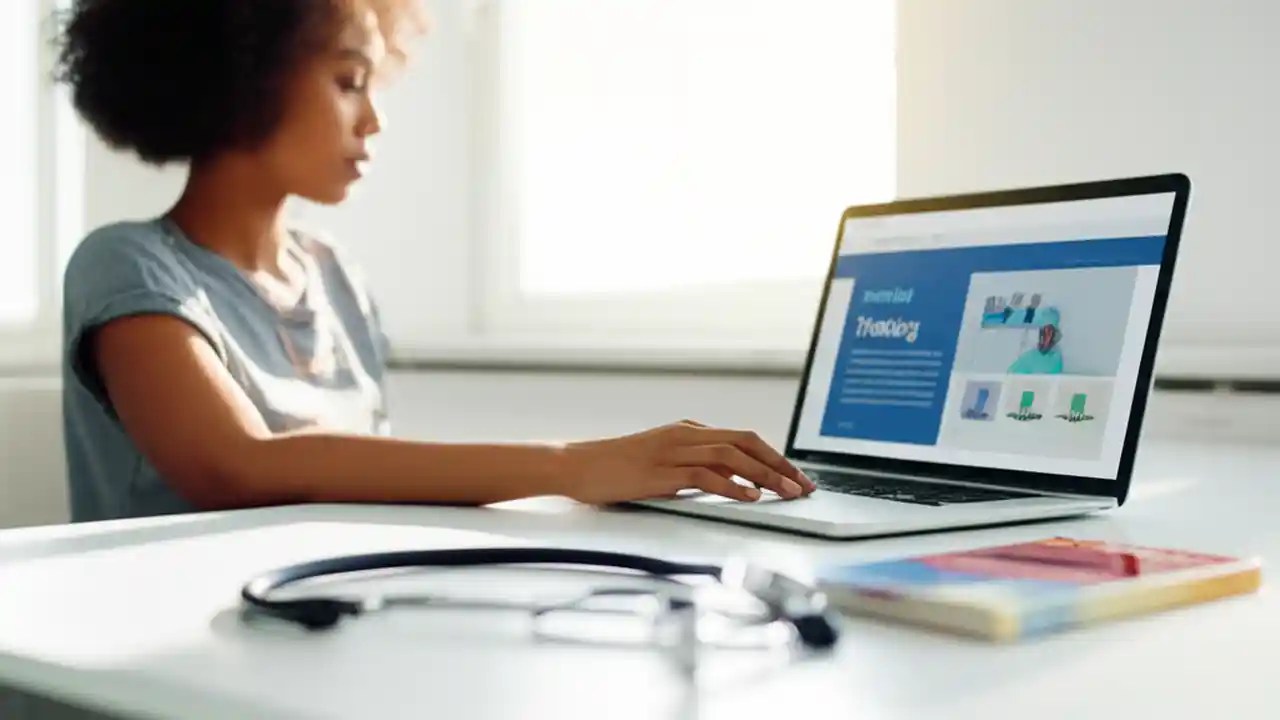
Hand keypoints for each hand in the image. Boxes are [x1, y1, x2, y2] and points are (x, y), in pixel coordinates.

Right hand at [560, 420, 816, 504]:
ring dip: (765, 475)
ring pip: (733, 455)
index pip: (744, 439)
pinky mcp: (661, 469)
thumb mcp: (662, 463)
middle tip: (806, 487)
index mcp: (689, 430)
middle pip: (747, 442)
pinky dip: (732, 485)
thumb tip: (730, 484)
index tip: (798, 478)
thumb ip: (692, 467)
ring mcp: (674, 449)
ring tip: (788, 493)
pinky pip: (705, 474)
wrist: (577, 465)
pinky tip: (750, 498)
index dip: (776, 458)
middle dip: (781, 465)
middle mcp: (687, 434)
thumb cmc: (616, 469)